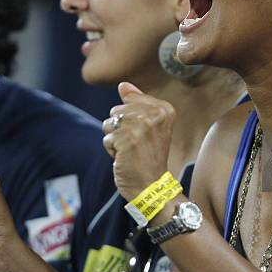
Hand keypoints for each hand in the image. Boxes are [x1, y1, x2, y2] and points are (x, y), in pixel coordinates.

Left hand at [103, 82, 175, 200]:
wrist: (152, 186)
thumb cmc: (149, 156)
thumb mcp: (149, 126)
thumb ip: (136, 103)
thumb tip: (123, 85)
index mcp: (164, 109)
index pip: (129, 100)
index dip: (130, 119)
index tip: (144, 134)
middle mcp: (155, 115)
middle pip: (117, 111)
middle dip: (120, 129)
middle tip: (137, 145)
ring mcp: (141, 127)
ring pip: (109, 124)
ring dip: (115, 140)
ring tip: (131, 151)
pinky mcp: (127, 141)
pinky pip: (106, 138)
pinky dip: (112, 151)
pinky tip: (126, 158)